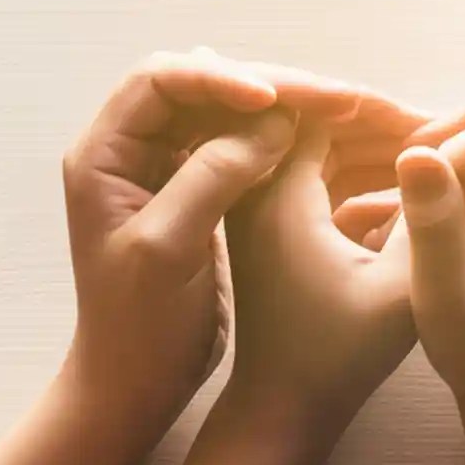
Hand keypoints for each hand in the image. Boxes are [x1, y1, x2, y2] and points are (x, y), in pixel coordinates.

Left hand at [61, 49, 359, 417]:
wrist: (134, 385)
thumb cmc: (137, 328)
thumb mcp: (167, 249)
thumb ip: (212, 176)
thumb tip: (274, 120)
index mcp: (107, 154)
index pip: (165, 81)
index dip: (224, 79)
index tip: (277, 99)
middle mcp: (137, 149)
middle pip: (212, 88)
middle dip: (280, 88)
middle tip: (347, 96)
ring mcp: (173, 170)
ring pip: (240, 115)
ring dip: (297, 110)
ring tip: (357, 110)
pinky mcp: (207, 193)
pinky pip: (254, 148)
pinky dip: (297, 141)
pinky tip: (340, 140)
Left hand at [223, 106, 464, 417]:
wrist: (283, 412)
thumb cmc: (336, 356)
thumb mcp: (398, 285)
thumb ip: (428, 215)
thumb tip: (460, 150)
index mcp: (276, 192)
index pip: (324, 111)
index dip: (385, 110)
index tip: (443, 122)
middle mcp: (258, 188)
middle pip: (327, 125)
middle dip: (391, 126)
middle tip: (457, 130)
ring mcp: (263, 210)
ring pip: (329, 154)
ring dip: (385, 154)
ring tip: (451, 154)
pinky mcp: (276, 233)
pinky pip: (324, 186)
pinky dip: (369, 185)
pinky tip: (420, 194)